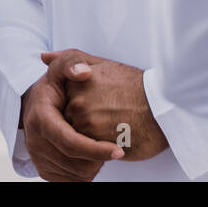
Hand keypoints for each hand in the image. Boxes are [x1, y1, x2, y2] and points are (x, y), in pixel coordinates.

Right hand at [20, 51, 124, 181]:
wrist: (36, 101)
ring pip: (74, 175)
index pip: (71, 142)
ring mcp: (38, 157)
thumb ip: (71, 62)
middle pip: (74, 163)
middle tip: (115, 148)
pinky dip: (85, 173)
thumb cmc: (55, 85)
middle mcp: (35, 141)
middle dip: (98, 159)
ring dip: (93, 166)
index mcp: (40, 118)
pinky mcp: (44, 169)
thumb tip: (84, 72)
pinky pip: (70, 180)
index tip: (119, 150)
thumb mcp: (62, 67)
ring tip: (103, 149)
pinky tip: (92, 157)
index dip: (96, 149)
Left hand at [44, 49, 168, 161]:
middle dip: (83, 120)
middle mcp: (77, 102)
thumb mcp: (103, 64)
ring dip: (90, 133)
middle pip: (68, 119)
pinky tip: (113, 135)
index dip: (80, 104)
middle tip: (107, 113)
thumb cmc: (135, 86)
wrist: (163, 106)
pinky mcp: (97, 143)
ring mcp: (87, 123)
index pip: (62, 100)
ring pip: (76, 135)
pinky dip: (96, 146)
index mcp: (76, 82)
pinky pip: (86, 150)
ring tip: (112, 124)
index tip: (98, 102)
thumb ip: (71, 60)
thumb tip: (44, 56)